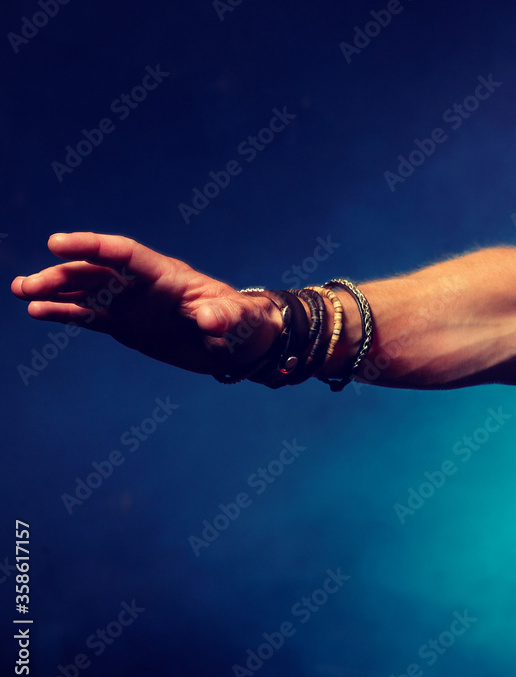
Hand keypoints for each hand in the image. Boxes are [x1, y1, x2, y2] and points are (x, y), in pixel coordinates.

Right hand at [11, 232, 281, 375]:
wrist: (238, 342)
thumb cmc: (241, 322)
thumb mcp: (235, 319)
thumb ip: (222, 316)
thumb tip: (212, 321)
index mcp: (165, 274)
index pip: (123, 253)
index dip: (91, 246)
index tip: (57, 243)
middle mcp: (141, 284)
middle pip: (95, 272)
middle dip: (61, 275)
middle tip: (28, 283)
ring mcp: (131, 303)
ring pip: (85, 291)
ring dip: (54, 290)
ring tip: (21, 291)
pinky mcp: (126, 324)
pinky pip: (89, 316)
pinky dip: (65, 313)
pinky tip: (38, 312)